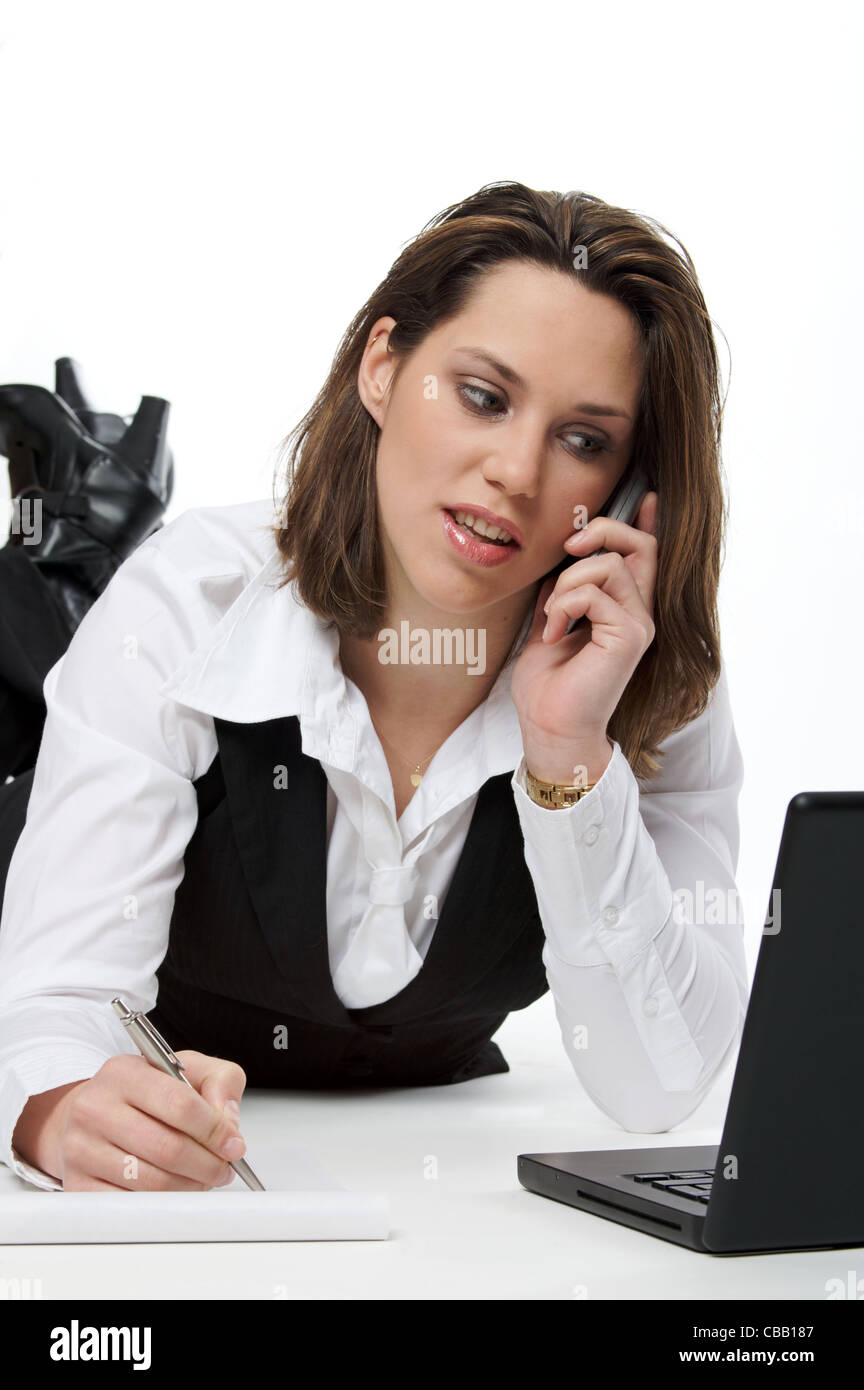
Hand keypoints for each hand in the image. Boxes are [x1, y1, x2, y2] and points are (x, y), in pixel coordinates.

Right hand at [14, 1050, 247, 1190]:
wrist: (94, 1113)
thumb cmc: (145, 1094)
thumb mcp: (187, 1069)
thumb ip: (220, 1083)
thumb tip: (229, 1125)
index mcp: (123, 1073)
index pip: (180, 1104)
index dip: (215, 1130)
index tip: (233, 1145)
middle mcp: (94, 1108)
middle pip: (168, 1149)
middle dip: (208, 1165)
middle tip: (223, 1169)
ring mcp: (81, 1148)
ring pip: (151, 1182)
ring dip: (189, 1186)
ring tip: (202, 1178)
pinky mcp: (78, 1184)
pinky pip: (130, 1204)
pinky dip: (162, 1203)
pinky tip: (174, 1190)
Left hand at [510, 492, 658, 783]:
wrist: (548, 727)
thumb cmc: (548, 684)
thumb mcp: (551, 622)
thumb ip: (564, 591)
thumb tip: (564, 561)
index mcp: (623, 609)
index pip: (645, 554)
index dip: (645, 521)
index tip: (645, 494)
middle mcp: (639, 614)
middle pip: (641, 546)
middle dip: (603, 529)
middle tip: (569, 544)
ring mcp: (638, 625)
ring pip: (609, 565)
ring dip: (567, 582)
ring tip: (552, 616)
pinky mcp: (629, 637)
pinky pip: (595, 593)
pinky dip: (564, 605)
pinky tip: (554, 631)